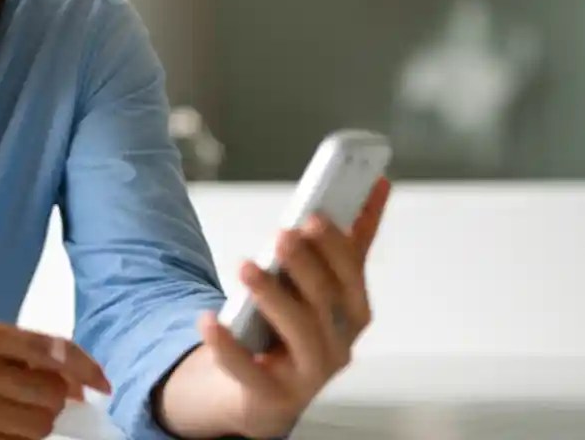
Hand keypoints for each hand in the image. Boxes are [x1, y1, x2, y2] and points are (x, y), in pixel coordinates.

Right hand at [0, 321, 111, 439]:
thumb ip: (26, 359)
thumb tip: (82, 385)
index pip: (54, 348)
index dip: (86, 368)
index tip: (102, 386)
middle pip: (52, 393)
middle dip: (50, 406)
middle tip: (24, 409)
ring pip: (40, 426)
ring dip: (34, 431)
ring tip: (5, 426)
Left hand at [156, 176, 392, 438]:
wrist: (264, 393)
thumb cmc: (294, 329)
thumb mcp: (322, 285)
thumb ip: (348, 242)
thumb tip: (376, 187)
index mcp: (352, 313)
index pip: (351, 276)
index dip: (335, 246)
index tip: (314, 216)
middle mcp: (337, 345)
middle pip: (324, 301)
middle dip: (304, 265)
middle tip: (281, 234)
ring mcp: (307, 376)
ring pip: (296, 333)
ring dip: (272, 297)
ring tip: (245, 266)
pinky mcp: (272, 396)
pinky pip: (248, 371)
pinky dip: (227, 347)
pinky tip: (208, 320)